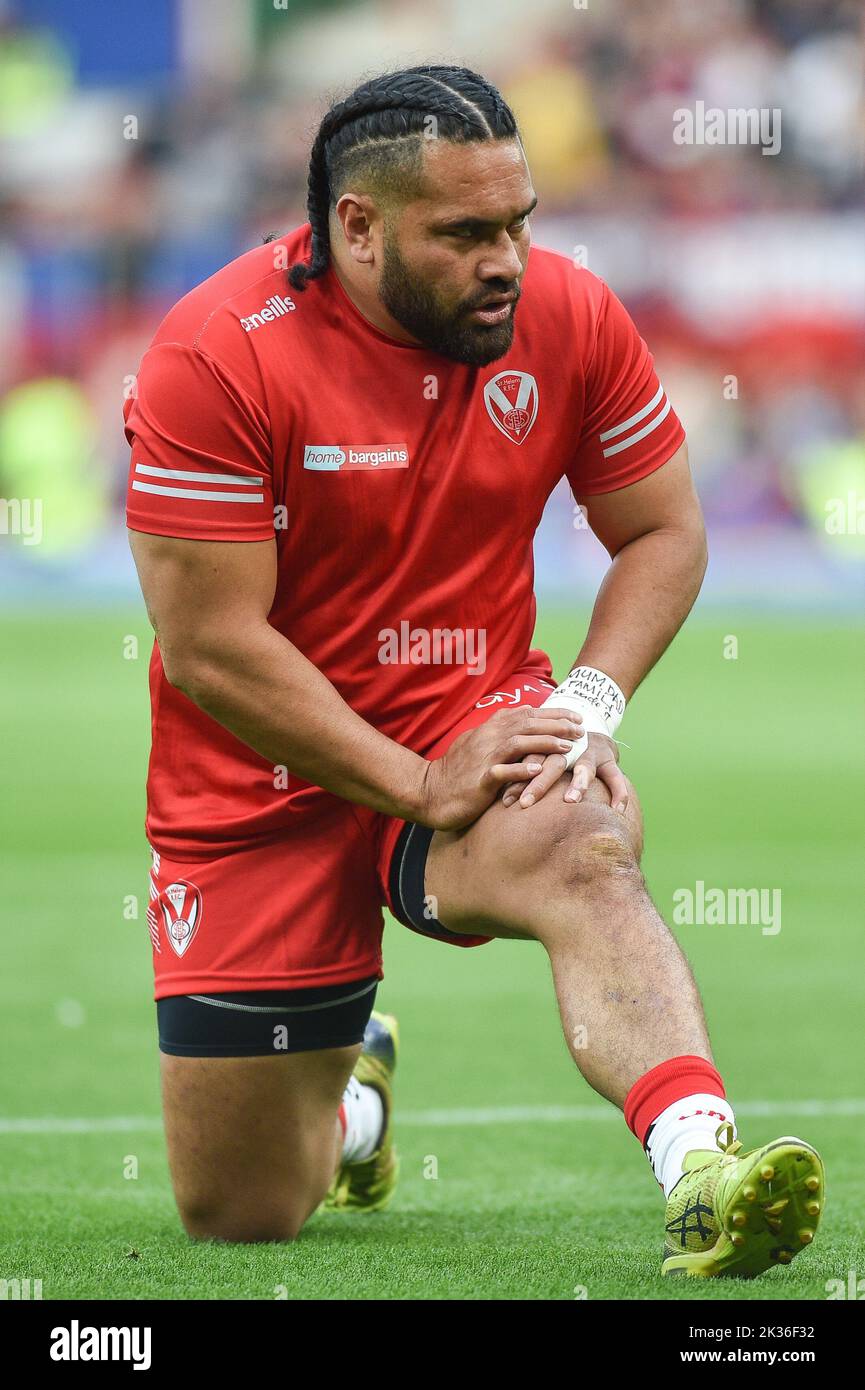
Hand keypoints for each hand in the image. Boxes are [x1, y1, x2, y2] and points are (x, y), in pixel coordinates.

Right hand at [415, 706, 583, 830]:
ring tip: (569, 746)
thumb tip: (518, 724)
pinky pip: (503, 772)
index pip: (525, 714)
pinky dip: (521, 770)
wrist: (429, 791)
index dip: (552, 714)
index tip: (575, 716)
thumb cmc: (456, 772)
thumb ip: (497, 735)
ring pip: (518, 743)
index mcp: (489, 729)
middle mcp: (488, 738)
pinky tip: (539, 771)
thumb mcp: (477, 746)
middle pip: (527, 723)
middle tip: (581, 728)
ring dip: (545, 742)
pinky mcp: (481, 780)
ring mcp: (484, 758)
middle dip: (557, 724)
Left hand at [501, 731, 628, 811]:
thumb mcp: (536, 754)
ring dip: (578, 783)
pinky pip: (616, 778)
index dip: (517, 779)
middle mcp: (568, 748)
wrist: (586, 728)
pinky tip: (617, 811)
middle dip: (539, 784)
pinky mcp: (610, 760)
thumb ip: (518, 769)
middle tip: (526, 803)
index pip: (529, 761)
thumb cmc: (553, 750)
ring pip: (585, 768)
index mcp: (546, 746)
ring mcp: (590, 753)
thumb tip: (487, 792)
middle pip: (553, 764)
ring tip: (570, 800)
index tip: (506, 799)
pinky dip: (619, 793)